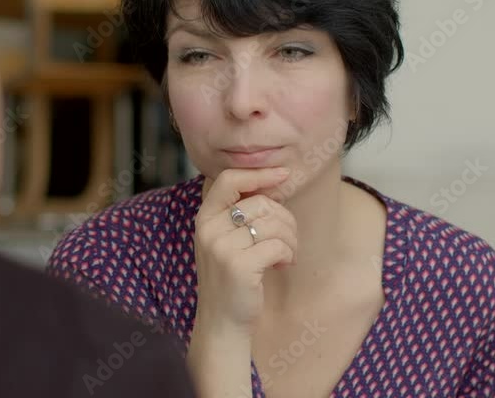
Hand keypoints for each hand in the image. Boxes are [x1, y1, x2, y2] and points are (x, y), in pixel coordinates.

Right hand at [192, 167, 298, 332]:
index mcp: (204, 218)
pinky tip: (282, 265)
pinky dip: (288, 255)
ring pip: (274, 224)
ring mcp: (222, 248)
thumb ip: (240, 212)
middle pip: (262, 203)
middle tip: (288, 239)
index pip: (229, 180)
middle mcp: (209, 229)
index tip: (283, 174)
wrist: (222, 321)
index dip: (259, 173)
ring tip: (286, 254)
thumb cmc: (231, 277)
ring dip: (290, 240)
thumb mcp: (225, 239)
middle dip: (285, 219)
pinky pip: (278, 246)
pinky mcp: (239, 266)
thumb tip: (273, 181)